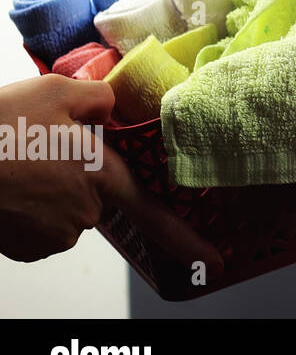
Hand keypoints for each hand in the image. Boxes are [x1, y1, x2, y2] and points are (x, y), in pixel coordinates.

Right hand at [0, 74, 222, 272]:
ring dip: (51, 190)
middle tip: (44, 149)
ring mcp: (54, 235)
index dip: (187, 239)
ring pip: (68, 210)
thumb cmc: (0, 126)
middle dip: (80, 174)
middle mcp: (84, 213)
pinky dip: (30, 207)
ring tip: (21, 165)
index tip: (215, 263)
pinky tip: (11, 185)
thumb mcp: (58, 91)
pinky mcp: (26, 249)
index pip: (154, 214)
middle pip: (98, 195)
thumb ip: (100, 100)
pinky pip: (42, 225)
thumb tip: (112, 109)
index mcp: (101, 176)